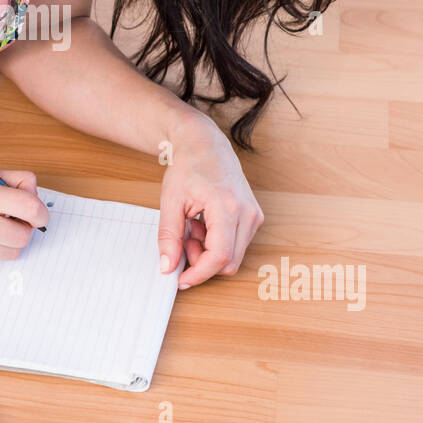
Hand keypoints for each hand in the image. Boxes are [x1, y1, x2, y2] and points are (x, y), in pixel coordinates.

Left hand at [158, 112, 263, 288]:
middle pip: (229, 262)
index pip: (219, 257)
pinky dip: (217, 243)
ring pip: (233, 256)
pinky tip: (203, 224)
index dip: (199, 274)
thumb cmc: (188, 166)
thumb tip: (168, 267)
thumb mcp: (171, 202)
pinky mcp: (254, 217)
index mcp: (227, 207)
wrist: (205, 143)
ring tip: (193, 226)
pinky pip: (237, 244)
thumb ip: (169, 237)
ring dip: (209, 251)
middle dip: (202, 261)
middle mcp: (248, 213)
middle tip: (183, 240)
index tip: (181, 279)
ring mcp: (254, 215)